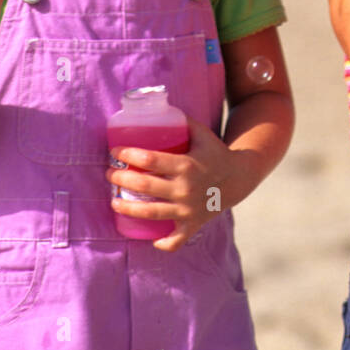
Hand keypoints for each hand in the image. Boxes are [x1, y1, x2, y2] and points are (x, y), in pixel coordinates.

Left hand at [107, 117, 238, 251]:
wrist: (240, 178)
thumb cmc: (215, 153)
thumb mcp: (203, 134)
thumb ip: (183, 121)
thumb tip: (158, 107)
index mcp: (187, 165)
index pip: (149, 159)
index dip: (127, 154)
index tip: (115, 152)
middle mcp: (186, 189)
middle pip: (143, 185)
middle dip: (120, 179)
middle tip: (110, 174)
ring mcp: (188, 209)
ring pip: (151, 213)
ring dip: (127, 208)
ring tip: (114, 202)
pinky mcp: (193, 224)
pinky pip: (175, 240)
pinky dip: (163, 243)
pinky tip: (151, 239)